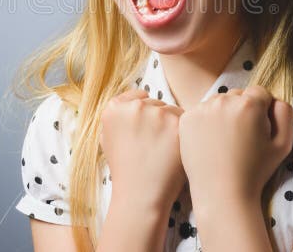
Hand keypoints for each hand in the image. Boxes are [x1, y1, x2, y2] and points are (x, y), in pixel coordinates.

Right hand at [99, 88, 187, 210]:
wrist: (140, 196)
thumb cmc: (125, 171)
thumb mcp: (107, 139)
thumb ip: (117, 117)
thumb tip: (135, 100)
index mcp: (114, 109)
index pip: (136, 97)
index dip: (144, 111)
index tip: (146, 127)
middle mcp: (134, 107)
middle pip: (156, 103)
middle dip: (158, 119)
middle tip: (156, 144)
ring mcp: (156, 114)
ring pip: (172, 110)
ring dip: (172, 125)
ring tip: (165, 149)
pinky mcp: (176, 124)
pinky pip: (185, 120)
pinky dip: (183, 133)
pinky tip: (175, 150)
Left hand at [178, 85, 292, 204]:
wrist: (222, 193)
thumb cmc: (255, 171)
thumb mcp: (284, 144)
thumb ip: (285, 113)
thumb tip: (274, 99)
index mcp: (250, 104)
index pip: (260, 93)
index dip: (262, 111)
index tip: (257, 130)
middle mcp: (224, 100)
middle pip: (237, 95)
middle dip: (241, 111)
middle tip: (241, 138)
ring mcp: (202, 109)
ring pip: (218, 103)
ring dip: (223, 115)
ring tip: (225, 142)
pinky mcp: (186, 119)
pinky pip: (201, 112)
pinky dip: (205, 123)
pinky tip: (211, 143)